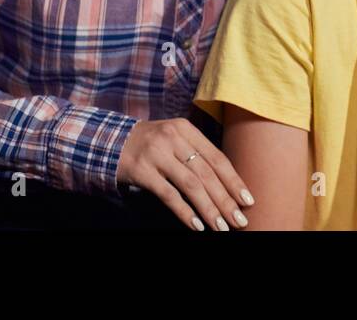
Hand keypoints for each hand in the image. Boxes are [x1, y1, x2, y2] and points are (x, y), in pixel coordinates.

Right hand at [116, 118, 254, 230]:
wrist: (108, 141)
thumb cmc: (150, 144)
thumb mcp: (174, 139)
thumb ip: (196, 153)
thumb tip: (227, 183)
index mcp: (186, 129)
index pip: (217, 157)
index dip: (234, 180)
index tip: (248, 200)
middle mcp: (173, 138)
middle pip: (207, 173)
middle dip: (226, 200)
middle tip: (240, 220)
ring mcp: (156, 154)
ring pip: (191, 185)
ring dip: (209, 209)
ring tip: (222, 227)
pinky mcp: (141, 170)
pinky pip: (168, 194)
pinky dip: (184, 211)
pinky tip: (197, 226)